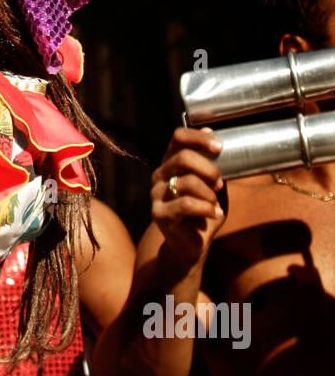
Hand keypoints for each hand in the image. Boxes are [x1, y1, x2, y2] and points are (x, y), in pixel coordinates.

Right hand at [152, 126, 226, 268]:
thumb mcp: (214, 184)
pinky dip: (207, 208)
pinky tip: (214, 213)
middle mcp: (160, 174)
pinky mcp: (159, 214)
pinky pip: (186, 204)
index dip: (199, 138)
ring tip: (215, 205)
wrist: (193, 244)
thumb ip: (213, 162)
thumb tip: (209, 131)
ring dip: (210, 194)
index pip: (178, 137)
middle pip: (183, 157)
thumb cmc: (204, 211)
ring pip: (188, 182)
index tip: (220, 147)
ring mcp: (156, 194)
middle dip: (210, 169)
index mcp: (172, 162)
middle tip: (219, 183)